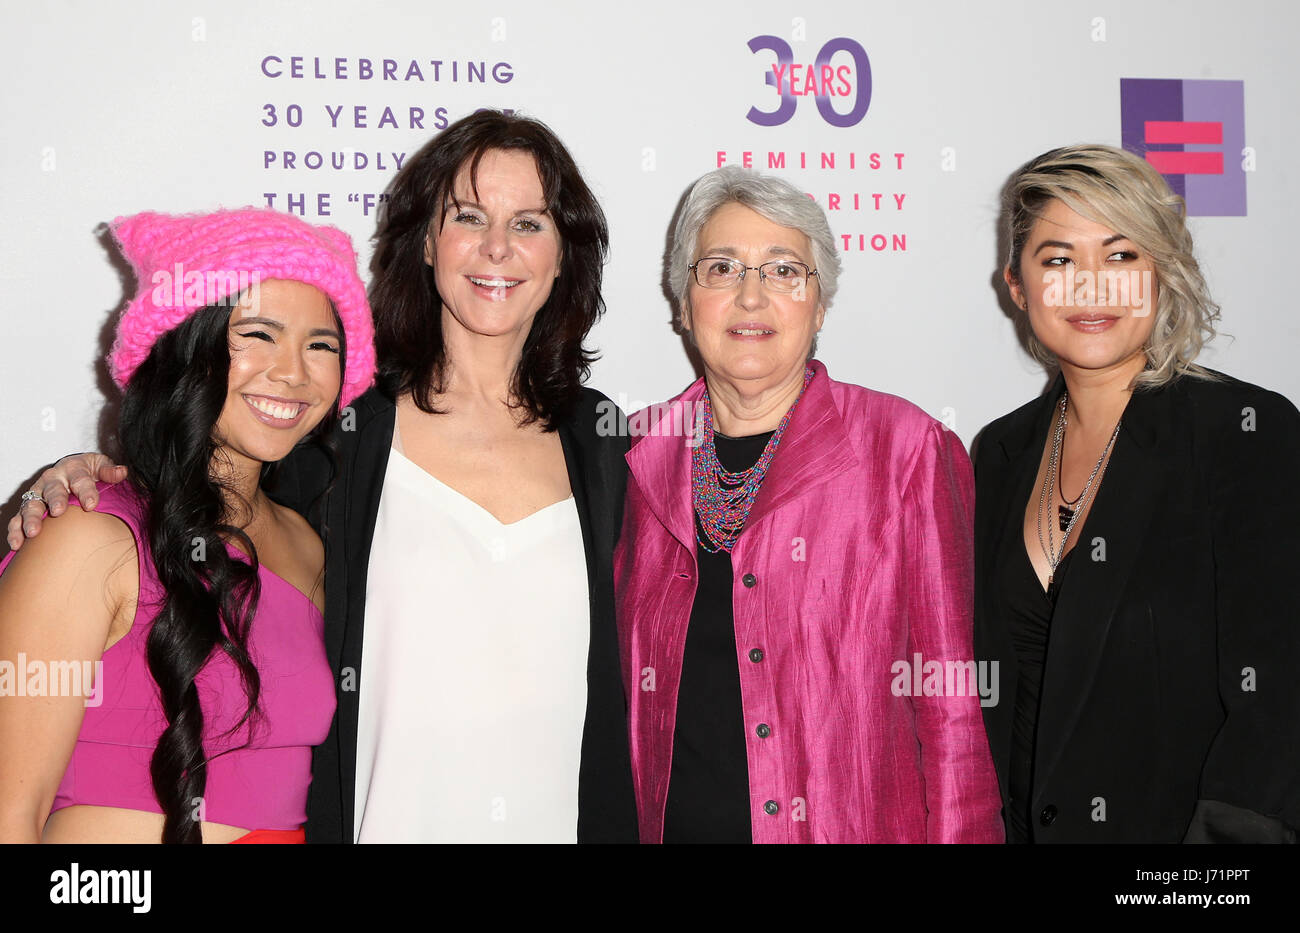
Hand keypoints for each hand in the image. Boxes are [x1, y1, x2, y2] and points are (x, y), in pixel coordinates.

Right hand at [6, 454, 126, 549]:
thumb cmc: (88, 470)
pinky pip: (18, 518)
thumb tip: (121, 472)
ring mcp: (38, 493)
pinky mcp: (28, 507)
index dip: (86, 491)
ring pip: (31, 505)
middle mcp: (52, 480)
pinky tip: (17, 544)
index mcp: (73, 469)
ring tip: (33, 533)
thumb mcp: (100, 465)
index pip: (80, 479)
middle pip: (52, 490)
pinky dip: (15, 531)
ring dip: (31, 518)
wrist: (71, 469)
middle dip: (55, 500)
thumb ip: (109, 471)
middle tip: (58, 512)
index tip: (91, 504)